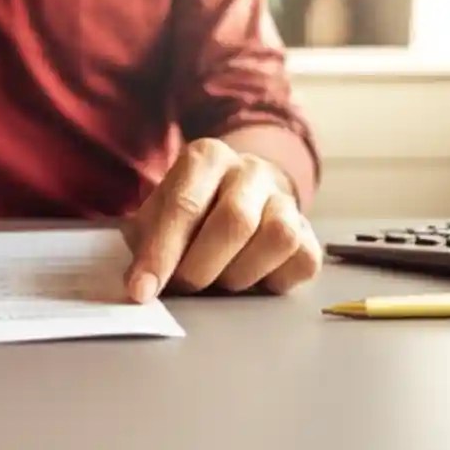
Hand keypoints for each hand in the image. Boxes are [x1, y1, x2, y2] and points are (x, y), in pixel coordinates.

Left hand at [123, 138, 321, 301]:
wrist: (242, 194)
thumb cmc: (191, 210)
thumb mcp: (157, 215)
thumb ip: (145, 243)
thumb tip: (140, 286)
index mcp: (207, 158)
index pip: (184, 206)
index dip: (160, 254)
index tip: (141, 291)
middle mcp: (251, 171)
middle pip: (235, 221)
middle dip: (201, 267)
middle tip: (183, 287)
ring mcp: (286, 199)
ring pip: (277, 238)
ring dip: (240, 274)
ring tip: (219, 280)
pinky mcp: (309, 231)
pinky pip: (303, 260)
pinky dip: (275, 280)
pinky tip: (253, 278)